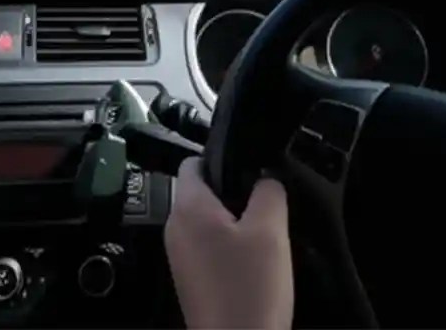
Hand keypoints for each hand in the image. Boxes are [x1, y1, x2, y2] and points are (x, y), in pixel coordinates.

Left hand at [164, 157, 293, 329]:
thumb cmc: (250, 287)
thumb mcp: (270, 231)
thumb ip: (269, 191)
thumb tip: (265, 178)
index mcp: (188, 207)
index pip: (193, 162)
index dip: (223, 158)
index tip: (252, 168)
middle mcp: (175, 227)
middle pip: (201, 192)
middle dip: (234, 193)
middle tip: (267, 204)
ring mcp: (179, 255)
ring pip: (207, 221)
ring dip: (234, 222)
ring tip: (265, 233)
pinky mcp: (190, 278)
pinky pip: (208, 247)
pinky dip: (229, 247)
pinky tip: (253, 262)